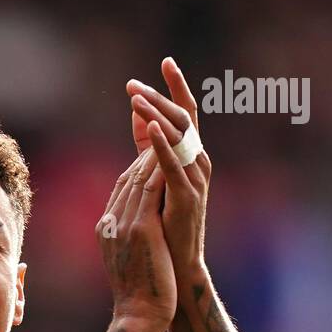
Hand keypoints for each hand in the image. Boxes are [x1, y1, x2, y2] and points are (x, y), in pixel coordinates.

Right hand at [96, 146, 176, 329]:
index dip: (138, 167)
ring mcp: (124, 224)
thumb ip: (129, 239)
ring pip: (139, 178)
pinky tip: (174, 156)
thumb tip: (137, 231)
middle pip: (128, 178)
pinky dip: (161, 168)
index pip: (121, 189)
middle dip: (145, 153)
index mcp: (106, 230)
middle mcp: (111, 223)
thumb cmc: (139, 295)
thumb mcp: (129, 260)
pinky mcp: (141, 229)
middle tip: (165, 134)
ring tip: (171, 137)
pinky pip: (151, 188)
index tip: (155, 153)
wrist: (139, 315)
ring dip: (154, 154)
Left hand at [126, 59, 210, 278]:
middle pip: (182, 119)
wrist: (177, 269)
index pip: (183, 114)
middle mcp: (198, 163)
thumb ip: (150, 148)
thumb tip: (139, 117)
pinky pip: (174, 165)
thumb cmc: (165, 227)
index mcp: (190, 157)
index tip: (162, 62)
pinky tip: (151, 126)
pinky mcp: (188, 197)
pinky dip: (163, 144)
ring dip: (157, 115)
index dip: (173, 88)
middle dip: (159, 97)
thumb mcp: (156, 180)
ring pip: (179, 138)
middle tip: (133, 84)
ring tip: (136, 98)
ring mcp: (195, 179)